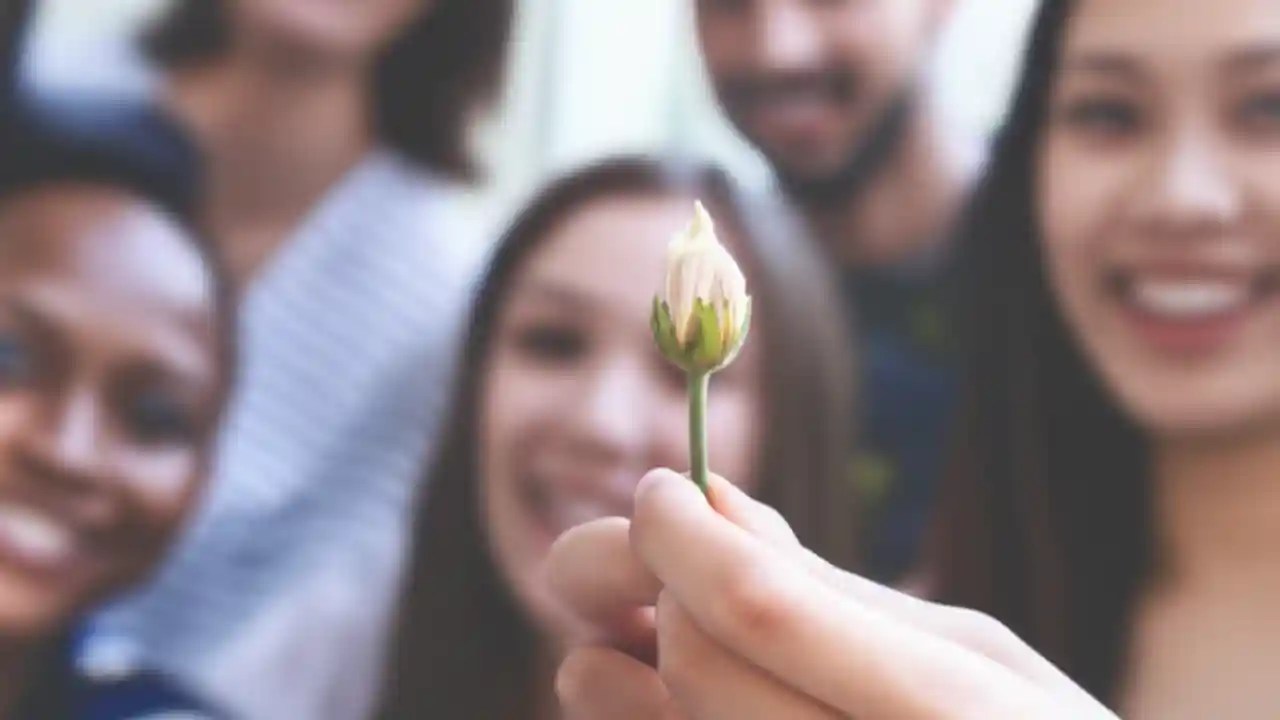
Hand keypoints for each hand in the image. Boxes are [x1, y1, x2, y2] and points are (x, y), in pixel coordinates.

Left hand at [548, 469, 1117, 719]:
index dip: (683, 534)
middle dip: (668, 590)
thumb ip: (838, 590)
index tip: (662, 492)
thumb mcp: (980, 658)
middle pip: (697, 664)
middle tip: (685, 566)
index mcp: (947, 715)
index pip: (759, 605)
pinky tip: (692, 701)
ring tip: (664, 636)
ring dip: (632, 667)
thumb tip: (710, 496)